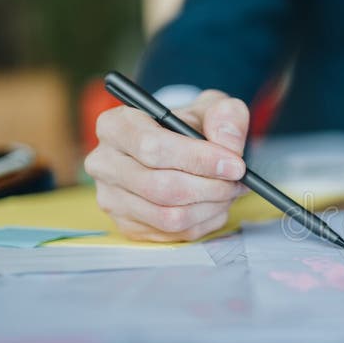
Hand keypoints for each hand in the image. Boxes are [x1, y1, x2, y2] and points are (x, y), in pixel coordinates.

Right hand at [85, 90, 250, 241]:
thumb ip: (225, 116)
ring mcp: (112, 198)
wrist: (180, 148)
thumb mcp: (212, 108)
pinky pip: (175, 234)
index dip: (200, 159)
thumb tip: (228, 143)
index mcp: (116, 125)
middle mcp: (104, 163)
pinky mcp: (128, 226)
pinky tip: (214, 204)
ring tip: (229, 191)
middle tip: (238, 180)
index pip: (153, 148)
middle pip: (162, 187)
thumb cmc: (190, 126)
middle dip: (211, 187)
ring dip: (211, 206)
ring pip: (170, 216)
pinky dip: (205, 221)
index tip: (235, 164)